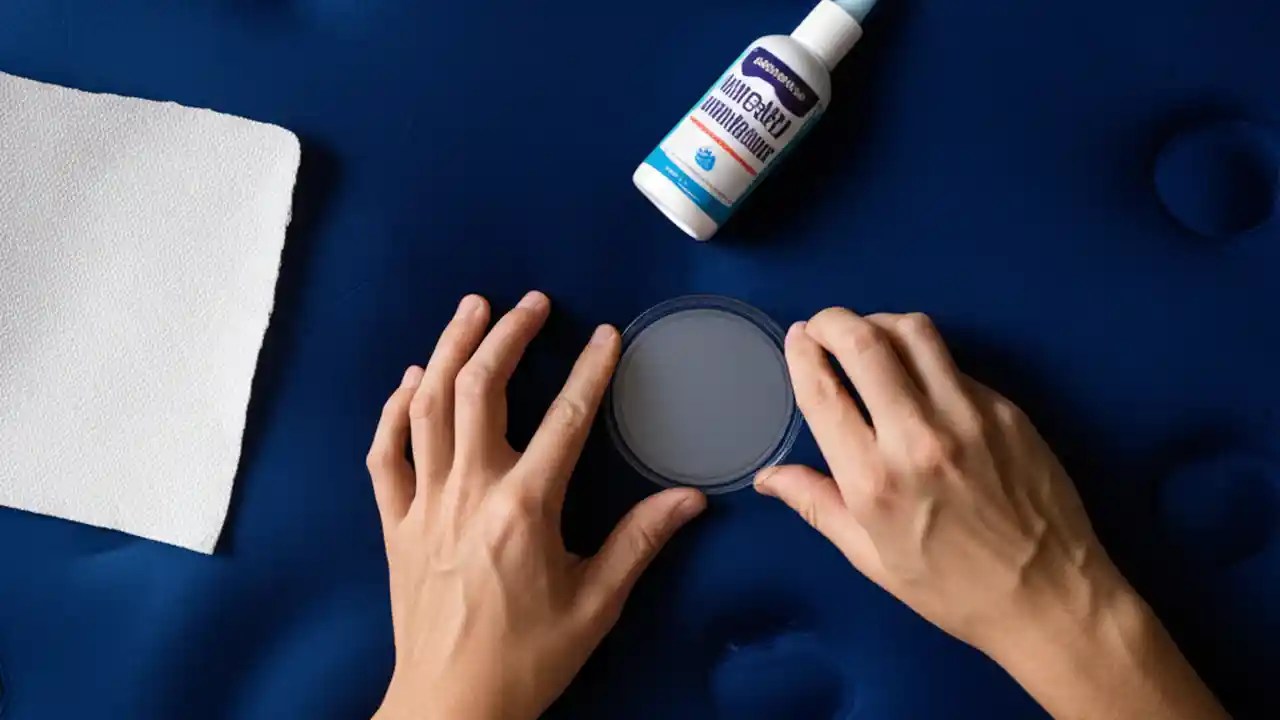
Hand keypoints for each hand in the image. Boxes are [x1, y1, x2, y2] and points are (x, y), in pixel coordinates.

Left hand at [368, 292, 705, 719]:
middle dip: (507, 336)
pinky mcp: (395, 525)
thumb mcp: (596, 605)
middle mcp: (469, 492)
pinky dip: (394, 411)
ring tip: (471, 310)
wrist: (450, 706)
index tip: (606, 335)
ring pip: (429, 407)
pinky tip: (411, 381)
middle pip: (481, 390)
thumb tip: (690, 498)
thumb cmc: (526, 659)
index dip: (589, 370)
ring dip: (449, 350)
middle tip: (531, 303)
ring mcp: (424, 505)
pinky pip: (385, 455)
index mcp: (524, 509)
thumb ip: (641, 542)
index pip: (564, 419)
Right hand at [756, 308, 1226, 719]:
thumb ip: (818, 505)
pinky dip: (926, 358)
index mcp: (874, 480)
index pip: (823, 391)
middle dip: (833, 322)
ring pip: (914, 332)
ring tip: (870, 337)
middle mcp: (917, 437)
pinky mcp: (1006, 409)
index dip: (801, 354)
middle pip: (864, 342)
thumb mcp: (872, 558)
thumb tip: (768, 476)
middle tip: (823, 326)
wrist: (1051, 598)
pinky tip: (921, 380)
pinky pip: (954, 364)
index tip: (795, 339)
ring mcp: (968, 416)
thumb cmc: (953, 590)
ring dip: (880, 323)